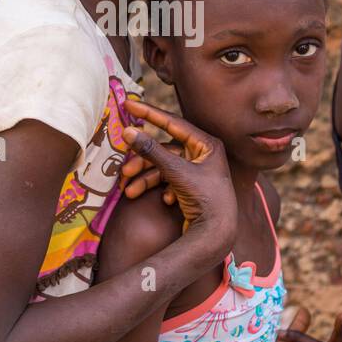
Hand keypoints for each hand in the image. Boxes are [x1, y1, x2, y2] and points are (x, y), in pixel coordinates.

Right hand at [122, 101, 236, 259]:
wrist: (218, 236)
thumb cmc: (205, 199)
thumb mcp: (176, 172)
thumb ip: (152, 151)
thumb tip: (128, 131)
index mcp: (207, 144)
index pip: (173, 123)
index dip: (149, 113)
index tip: (128, 105)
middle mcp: (204, 155)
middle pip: (165, 150)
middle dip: (143, 161)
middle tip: (123, 169)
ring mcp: (198, 171)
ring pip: (164, 168)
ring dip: (146, 179)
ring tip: (129, 191)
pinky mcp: (193, 187)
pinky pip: (170, 180)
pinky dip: (162, 189)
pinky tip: (166, 200)